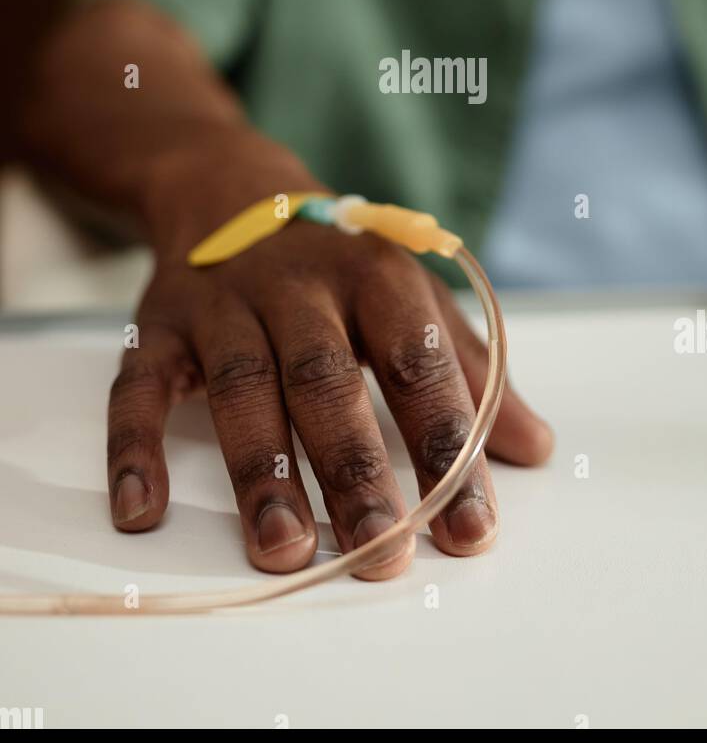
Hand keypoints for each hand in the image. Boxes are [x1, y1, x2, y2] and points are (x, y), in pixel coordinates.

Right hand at [107, 135, 553, 579]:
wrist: (234, 190)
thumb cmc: (343, 266)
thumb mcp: (412, 297)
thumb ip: (469, 373)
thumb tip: (535, 449)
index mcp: (376, 276)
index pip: (417, 362)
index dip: (447, 444)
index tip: (471, 529)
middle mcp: (298, 285)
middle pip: (326, 378)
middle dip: (353, 468)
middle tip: (379, 552)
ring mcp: (223, 304)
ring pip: (241, 387)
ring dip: (261, 471)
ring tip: (282, 552)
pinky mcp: (159, 326)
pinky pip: (138, 387)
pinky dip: (134, 448)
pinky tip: (141, 511)